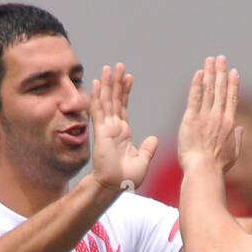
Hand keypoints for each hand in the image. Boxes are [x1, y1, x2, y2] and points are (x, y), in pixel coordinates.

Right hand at [89, 63, 157, 192]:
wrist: (115, 185)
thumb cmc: (127, 178)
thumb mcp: (142, 161)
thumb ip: (148, 149)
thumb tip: (154, 139)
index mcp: (123, 133)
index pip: (123, 107)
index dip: (125, 92)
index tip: (129, 78)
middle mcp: (114, 128)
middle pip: (114, 100)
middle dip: (116, 82)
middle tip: (118, 66)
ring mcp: (106, 128)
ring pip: (106, 101)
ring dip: (108, 84)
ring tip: (109, 68)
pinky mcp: (101, 131)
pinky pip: (98, 110)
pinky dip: (97, 96)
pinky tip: (97, 83)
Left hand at [178, 56, 241, 174]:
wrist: (204, 171)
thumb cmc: (217, 167)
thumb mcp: (233, 154)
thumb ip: (238, 139)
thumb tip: (241, 129)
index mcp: (230, 124)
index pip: (232, 98)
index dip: (233, 83)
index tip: (234, 71)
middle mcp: (219, 116)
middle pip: (221, 89)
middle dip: (221, 72)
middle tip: (221, 58)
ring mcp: (205, 116)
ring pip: (209, 89)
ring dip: (210, 73)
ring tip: (210, 60)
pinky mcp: (191, 119)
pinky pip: (195, 97)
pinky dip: (197, 84)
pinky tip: (198, 73)